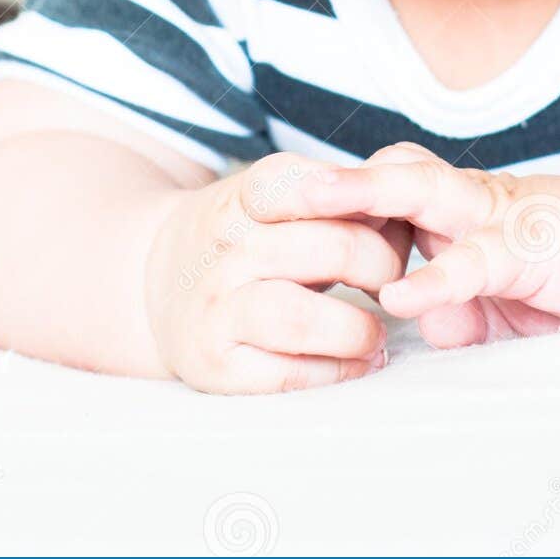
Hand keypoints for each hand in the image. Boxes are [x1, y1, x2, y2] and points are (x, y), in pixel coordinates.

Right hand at [143, 151, 411, 392]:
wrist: (154, 281)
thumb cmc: (243, 239)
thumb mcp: (272, 201)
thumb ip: (334, 199)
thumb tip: (405, 210)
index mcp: (244, 197)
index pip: (301, 183)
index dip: (357, 198)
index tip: (386, 212)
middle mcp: (225, 248)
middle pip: (328, 248)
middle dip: (380, 266)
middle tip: (394, 280)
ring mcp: (215, 307)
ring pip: (300, 318)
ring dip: (357, 329)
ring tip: (376, 335)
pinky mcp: (213, 365)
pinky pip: (287, 375)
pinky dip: (335, 372)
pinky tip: (355, 362)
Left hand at [274, 142, 559, 348]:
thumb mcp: (500, 295)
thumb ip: (454, 305)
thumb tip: (414, 323)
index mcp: (454, 207)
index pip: (381, 188)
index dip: (330, 195)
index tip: (269, 209)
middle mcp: (465, 201)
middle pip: (384, 175)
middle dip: (325, 180)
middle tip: (262, 189)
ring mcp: (495, 218)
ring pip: (419, 192)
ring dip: (364, 197)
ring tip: (315, 205)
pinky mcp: (529, 249)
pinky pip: (475, 259)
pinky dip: (438, 277)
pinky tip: (404, 294)